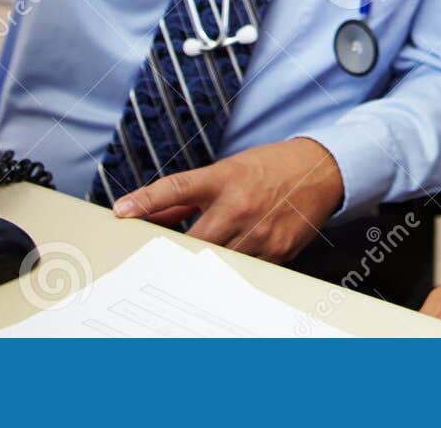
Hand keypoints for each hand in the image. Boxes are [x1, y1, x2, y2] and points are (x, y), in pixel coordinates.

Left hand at [110, 137, 343, 262]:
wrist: (319, 170)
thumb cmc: (268, 169)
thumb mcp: (226, 172)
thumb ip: (185, 195)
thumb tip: (147, 214)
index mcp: (224, 178)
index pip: (177, 188)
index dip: (146, 200)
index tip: (121, 212)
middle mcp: (240, 204)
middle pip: (194, 239)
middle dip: (175, 253)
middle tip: (156, 265)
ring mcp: (260, 230)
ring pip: (218, 261)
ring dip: (203, 266)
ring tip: (192, 272)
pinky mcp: (278, 251)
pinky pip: (244, 271)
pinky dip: (232, 271)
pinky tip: (228, 269)